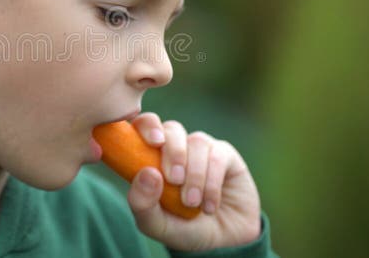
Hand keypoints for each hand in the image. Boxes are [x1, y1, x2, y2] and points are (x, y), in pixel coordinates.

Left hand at [126, 113, 261, 251]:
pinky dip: (212, 183)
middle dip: (173, 152)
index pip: (144, 125)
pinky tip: (209, 206)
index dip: (147, 126)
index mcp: (153, 155)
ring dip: (194, 174)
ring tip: (192, 203)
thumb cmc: (182, 227)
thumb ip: (142, 203)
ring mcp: (202, 150)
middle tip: (174, 180)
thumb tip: (147, 174)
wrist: (221, 242)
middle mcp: (178, 147)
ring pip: (197, 142)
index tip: (153, 142)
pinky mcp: (226, 156)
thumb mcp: (156, 224)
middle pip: (172, 129)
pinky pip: (218, 157)